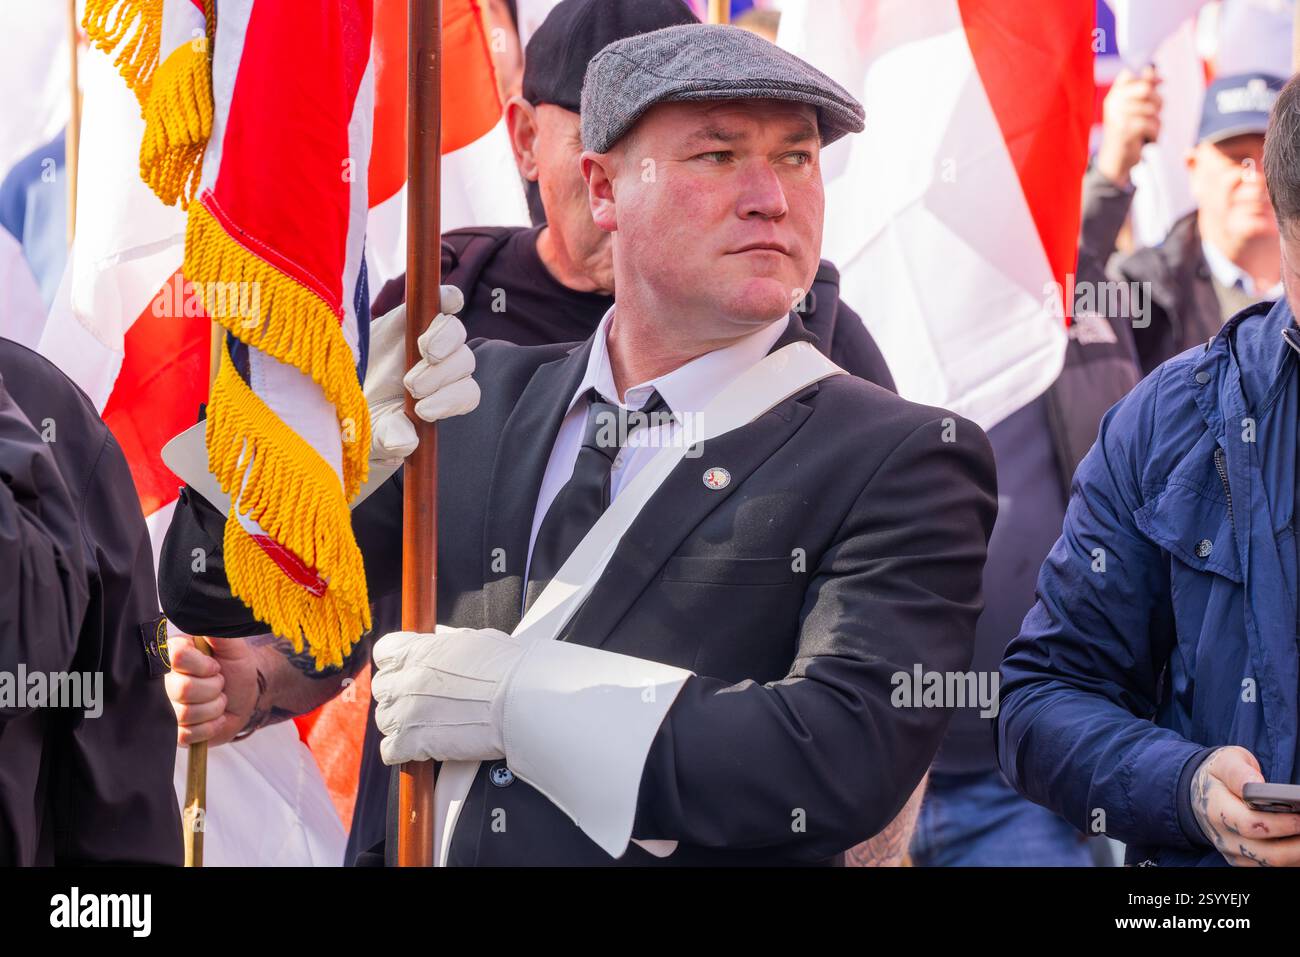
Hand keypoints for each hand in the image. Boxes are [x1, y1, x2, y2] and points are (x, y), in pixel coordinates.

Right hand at [165, 634, 258, 746]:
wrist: (247, 697)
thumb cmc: (236, 669)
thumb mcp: (234, 647)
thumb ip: (218, 632)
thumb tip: (203, 617)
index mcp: (175, 654)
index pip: (177, 658)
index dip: (203, 666)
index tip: (216, 666)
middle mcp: (165, 680)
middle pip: (182, 688)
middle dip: (213, 688)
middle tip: (220, 683)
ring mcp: (168, 707)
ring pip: (186, 713)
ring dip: (214, 707)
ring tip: (219, 700)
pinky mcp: (175, 731)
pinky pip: (187, 734)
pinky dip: (210, 726)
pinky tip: (215, 718)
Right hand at [365, 285, 479, 464]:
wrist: (335, 385)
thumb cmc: (361, 415)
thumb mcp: (371, 433)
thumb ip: (390, 438)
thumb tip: (407, 440)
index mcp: (441, 396)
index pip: (466, 394)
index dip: (451, 400)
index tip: (423, 411)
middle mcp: (441, 366)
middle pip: (464, 362)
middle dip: (443, 375)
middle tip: (413, 385)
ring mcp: (428, 336)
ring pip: (456, 333)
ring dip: (442, 342)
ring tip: (417, 354)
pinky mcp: (412, 313)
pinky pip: (445, 300)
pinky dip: (449, 299)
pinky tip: (445, 303)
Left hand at [371, 626, 528, 764]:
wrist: (520, 701)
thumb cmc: (507, 668)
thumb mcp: (476, 640)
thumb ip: (450, 639)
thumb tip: (441, 635)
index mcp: (420, 650)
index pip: (385, 651)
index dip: (395, 662)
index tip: (405, 670)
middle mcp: (407, 679)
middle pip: (382, 687)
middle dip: (398, 694)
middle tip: (419, 701)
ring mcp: (406, 711)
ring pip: (384, 719)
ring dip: (400, 723)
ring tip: (424, 725)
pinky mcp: (412, 742)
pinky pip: (389, 750)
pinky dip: (401, 752)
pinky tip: (419, 748)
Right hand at [1096, 66, 1161, 187]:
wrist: (1115, 160)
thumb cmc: (1127, 132)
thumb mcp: (1133, 108)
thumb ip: (1142, 89)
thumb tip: (1155, 72)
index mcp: (1114, 95)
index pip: (1130, 73)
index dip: (1149, 75)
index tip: (1161, 81)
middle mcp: (1113, 103)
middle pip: (1146, 89)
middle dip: (1157, 101)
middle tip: (1154, 113)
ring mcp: (1117, 116)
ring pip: (1152, 108)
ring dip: (1156, 121)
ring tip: (1147, 130)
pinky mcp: (1124, 130)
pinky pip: (1151, 124)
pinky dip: (1154, 133)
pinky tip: (1147, 139)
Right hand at [1190, 746, 1299, 864]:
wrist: (1199, 794)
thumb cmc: (1218, 776)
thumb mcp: (1225, 762)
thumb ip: (1238, 771)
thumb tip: (1257, 784)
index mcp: (1215, 809)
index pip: (1249, 824)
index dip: (1281, 823)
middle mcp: (1223, 836)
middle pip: (1267, 853)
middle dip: (1297, 846)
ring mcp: (1233, 852)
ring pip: (1272, 863)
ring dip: (1297, 854)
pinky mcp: (1243, 860)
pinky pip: (1271, 866)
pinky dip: (1291, 858)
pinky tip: (1298, 843)